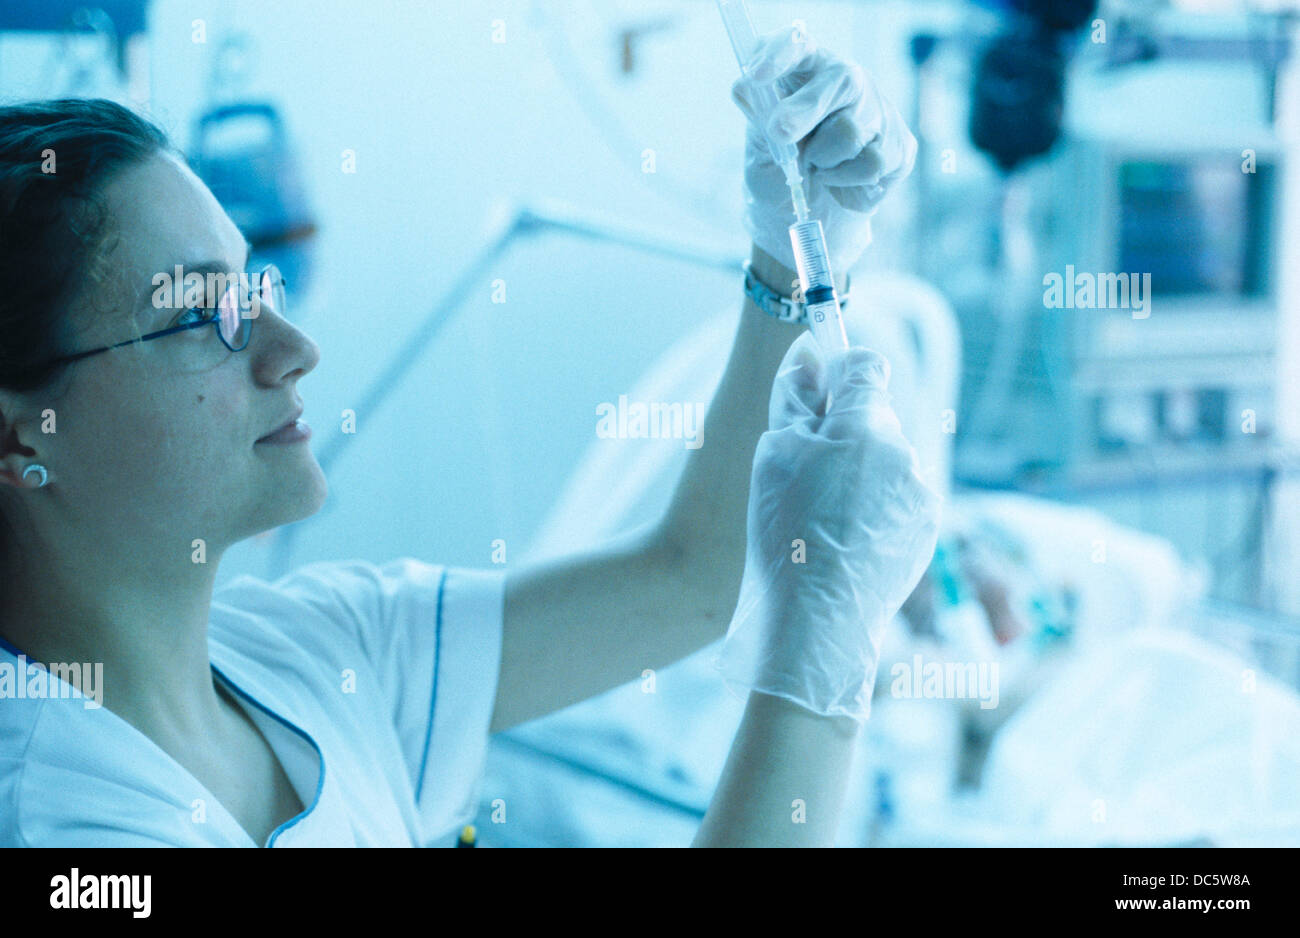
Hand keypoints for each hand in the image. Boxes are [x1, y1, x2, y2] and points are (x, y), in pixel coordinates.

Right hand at [715, 331, 941, 721]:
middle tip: (804, 473)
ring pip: (886, 460)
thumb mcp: (774, 454)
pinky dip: (874, 508)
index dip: (838, 374)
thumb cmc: (786, 532)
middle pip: (874, 417)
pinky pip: (897, 499)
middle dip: (844, 433)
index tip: (816, 394)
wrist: (816, 620)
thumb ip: (795, 397)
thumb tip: (809, 357)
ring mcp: (920, 492)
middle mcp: (904, 451)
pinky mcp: (925, 529)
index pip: (864, 364)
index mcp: (867, 424)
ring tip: (822, 517)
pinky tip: (844, 539)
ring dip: (860, 473)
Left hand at [731, 25, 916, 275]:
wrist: (811, 204)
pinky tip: (839, 179)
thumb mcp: (760, 143)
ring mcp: (877, 110)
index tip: (756, 74)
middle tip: (779, 133)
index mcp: (807, 68)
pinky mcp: (898, 144)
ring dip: (823, 159)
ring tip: (816, 164)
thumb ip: (757, 118)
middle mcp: (846, 80)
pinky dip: (845, 181)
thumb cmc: (782, 164)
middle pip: (838, 82)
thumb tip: (747, 87)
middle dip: (805, 110)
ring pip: (850, 132)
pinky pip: (871, 164)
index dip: (779, 55)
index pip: (797, 46)